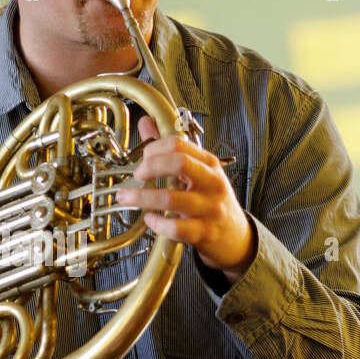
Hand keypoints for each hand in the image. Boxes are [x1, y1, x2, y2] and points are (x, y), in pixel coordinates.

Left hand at [114, 116, 257, 280]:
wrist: (234, 236)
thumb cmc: (212, 201)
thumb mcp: (198, 172)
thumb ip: (170, 149)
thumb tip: (145, 122)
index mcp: (209, 164)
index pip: (179, 144)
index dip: (155, 148)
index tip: (142, 157)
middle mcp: (211, 183)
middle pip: (178, 163)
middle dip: (150, 166)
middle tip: (136, 174)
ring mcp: (209, 208)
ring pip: (170, 198)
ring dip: (140, 197)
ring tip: (125, 197)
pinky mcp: (203, 232)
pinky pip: (175, 228)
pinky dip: (156, 223)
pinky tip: (148, 219)